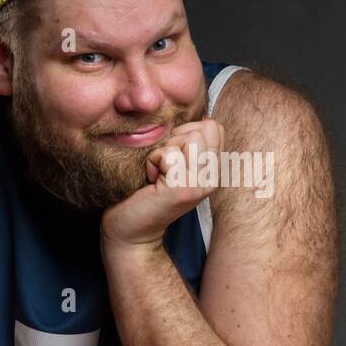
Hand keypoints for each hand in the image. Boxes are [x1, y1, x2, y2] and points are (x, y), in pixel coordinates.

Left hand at [100, 118, 225, 249]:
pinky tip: (150, 180)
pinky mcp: (183, 189)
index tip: (172, 158)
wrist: (131, 228)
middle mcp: (213, 178)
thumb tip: (204, 118)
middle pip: (201, 130)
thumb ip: (189, 141)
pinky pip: (169, 153)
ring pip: (189, 138)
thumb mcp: (174, 161)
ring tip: (157, 173)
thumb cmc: (145, 189)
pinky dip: (153, 162)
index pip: (214, 128)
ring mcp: (200, 185)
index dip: (186, 133)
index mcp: (214, 169)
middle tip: (162, 168)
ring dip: (163, 151)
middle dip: (174, 141)